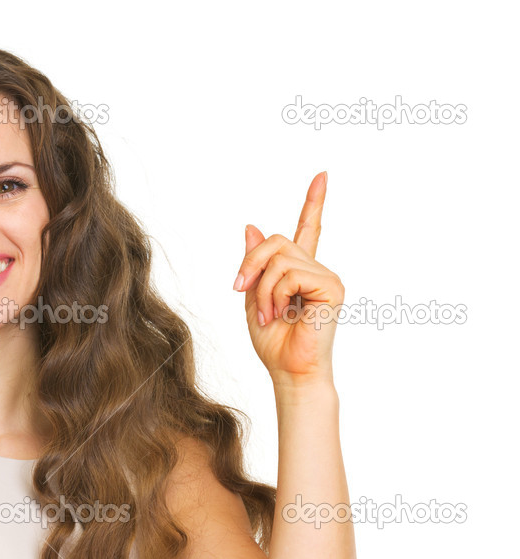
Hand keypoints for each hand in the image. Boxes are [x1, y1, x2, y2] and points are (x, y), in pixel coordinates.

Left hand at [233, 171, 344, 387]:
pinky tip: (280, 314)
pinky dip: (274, 294)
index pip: (308, 230)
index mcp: (299, 272)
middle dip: (250, 264)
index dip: (314, 202)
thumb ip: (253, 264)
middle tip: (239, 288)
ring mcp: (326, 277)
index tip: (322, 175)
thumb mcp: (252, 298)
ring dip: (261, 289)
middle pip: (276, 241)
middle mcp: (316, 269)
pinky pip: (290, 274)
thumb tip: (252, 227)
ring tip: (267, 314)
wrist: (289, 371)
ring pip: (279, 259)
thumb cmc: (273, 342)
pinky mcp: (331, 286)